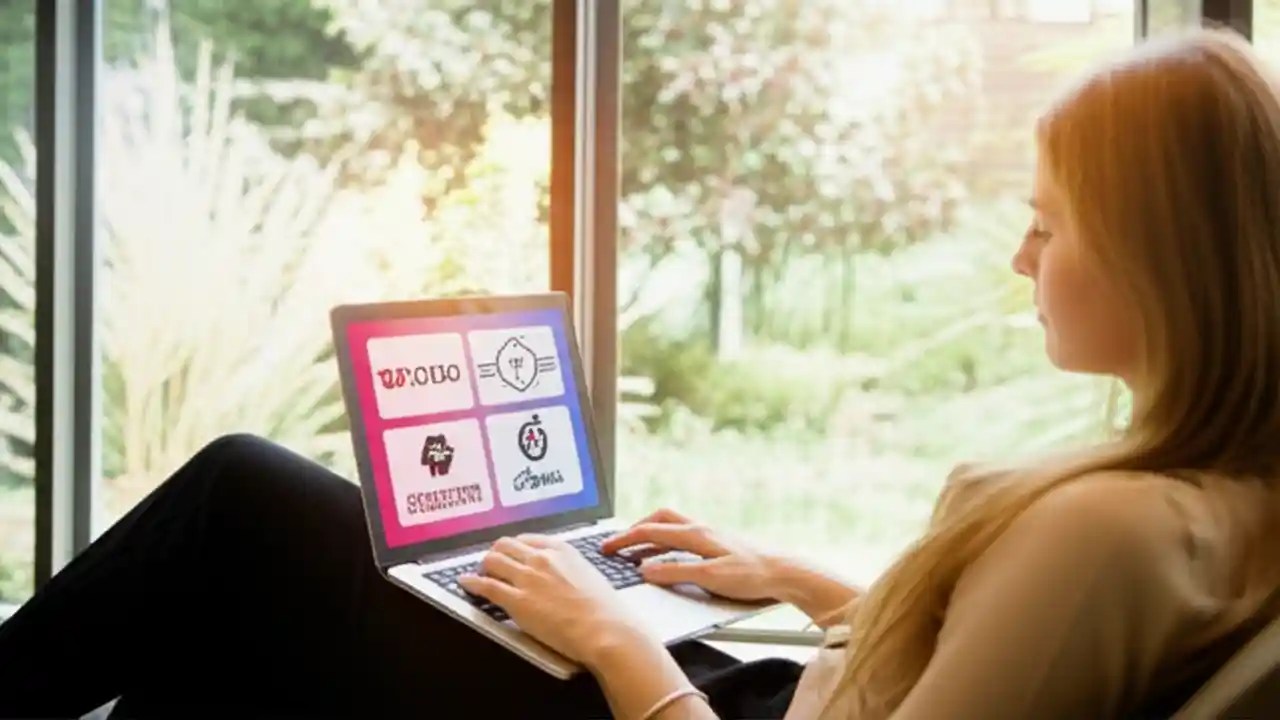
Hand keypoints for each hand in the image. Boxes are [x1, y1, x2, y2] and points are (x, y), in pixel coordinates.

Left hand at [458, 534, 651, 667]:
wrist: (603, 628)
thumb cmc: (604, 608)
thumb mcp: (589, 574)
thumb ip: (571, 568)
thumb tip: (563, 574)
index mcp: (561, 549)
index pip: (528, 539)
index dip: (515, 547)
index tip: (512, 553)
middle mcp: (541, 558)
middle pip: (506, 546)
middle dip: (497, 553)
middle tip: (493, 563)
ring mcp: (526, 578)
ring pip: (493, 561)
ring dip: (484, 566)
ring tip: (480, 573)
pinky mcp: (516, 600)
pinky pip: (486, 586)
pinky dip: (472, 583)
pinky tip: (465, 582)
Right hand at [601, 508, 781, 602]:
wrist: (786, 573)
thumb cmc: (753, 574)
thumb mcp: (710, 577)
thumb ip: (676, 572)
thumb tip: (644, 570)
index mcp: (696, 534)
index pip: (650, 531)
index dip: (625, 539)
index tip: (606, 548)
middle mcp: (701, 529)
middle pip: (660, 519)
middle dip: (636, 529)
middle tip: (618, 544)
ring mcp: (711, 535)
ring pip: (672, 526)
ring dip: (651, 535)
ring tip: (637, 551)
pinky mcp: (719, 545)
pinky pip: (684, 537)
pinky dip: (667, 543)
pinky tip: (669, 557)